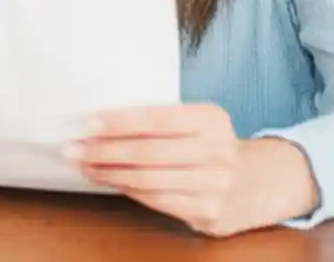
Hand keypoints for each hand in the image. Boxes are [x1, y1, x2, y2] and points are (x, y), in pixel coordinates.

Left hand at [67, 104, 318, 236]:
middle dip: (104, 151)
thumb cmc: (211, 145)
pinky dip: (128, 191)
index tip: (86, 124)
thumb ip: (160, 121)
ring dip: (109, 174)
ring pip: (149, 181)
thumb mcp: (197, 123)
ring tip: (84, 166)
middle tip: (72, 148)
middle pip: (148, 153)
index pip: (156, 119)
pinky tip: (109, 181)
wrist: (261, 182)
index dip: (118, 123)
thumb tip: (99, 121)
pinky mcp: (209, 213)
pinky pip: (158, 202)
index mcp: (211, 119)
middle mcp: (218, 151)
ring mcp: (216, 186)